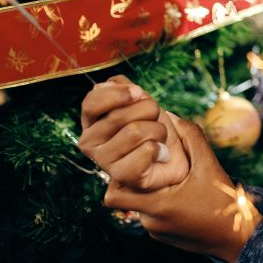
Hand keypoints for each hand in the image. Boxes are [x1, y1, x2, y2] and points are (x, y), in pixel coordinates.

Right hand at [79, 75, 188, 189]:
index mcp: (90, 121)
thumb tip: (111, 86)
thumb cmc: (150, 124)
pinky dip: (160, 149)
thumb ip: (122, 88)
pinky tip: (158, 154)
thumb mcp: (137, 99)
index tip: (138, 92)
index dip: (118, 94)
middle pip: (119, 116)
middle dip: (148, 111)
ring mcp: (104, 161)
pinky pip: (147, 150)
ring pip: (136, 132)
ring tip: (157, 138)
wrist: (172, 156)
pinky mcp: (122, 176)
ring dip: (158, 130)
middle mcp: (90, 142)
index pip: (91, 102)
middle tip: (154, 119)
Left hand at [103, 114, 259, 262]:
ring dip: (150, 191)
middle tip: (149, 165)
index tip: (133, 161)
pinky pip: (153, 216)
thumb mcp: (209, 165)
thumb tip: (171, 116)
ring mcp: (157, 231)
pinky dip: (161, 203)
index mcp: (158, 206)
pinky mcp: (165, 236)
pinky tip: (179, 194)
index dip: (117, 177)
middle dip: (134, 180)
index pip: (114, 196)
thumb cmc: (224, 201)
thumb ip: (191, 138)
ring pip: (140, 206)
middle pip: (126, 198)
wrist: (238, 236)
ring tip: (169, 178)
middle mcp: (152, 222)